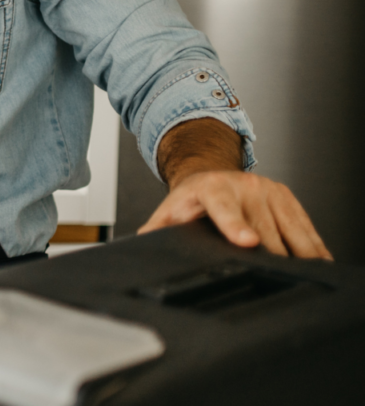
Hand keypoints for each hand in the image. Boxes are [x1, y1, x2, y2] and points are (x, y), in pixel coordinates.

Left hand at [139, 170, 331, 259]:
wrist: (210, 174)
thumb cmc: (190, 199)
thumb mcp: (170, 212)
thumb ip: (156, 230)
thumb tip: (140, 247)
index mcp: (211, 190)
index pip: (224, 209)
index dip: (236, 227)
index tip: (247, 243)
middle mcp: (243, 187)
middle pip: (263, 232)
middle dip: (269, 259)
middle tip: (272, 281)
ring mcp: (268, 191)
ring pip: (289, 231)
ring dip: (297, 257)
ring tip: (300, 278)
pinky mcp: (287, 197)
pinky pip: (304, 226)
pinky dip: (312, 247)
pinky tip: (316, 263)